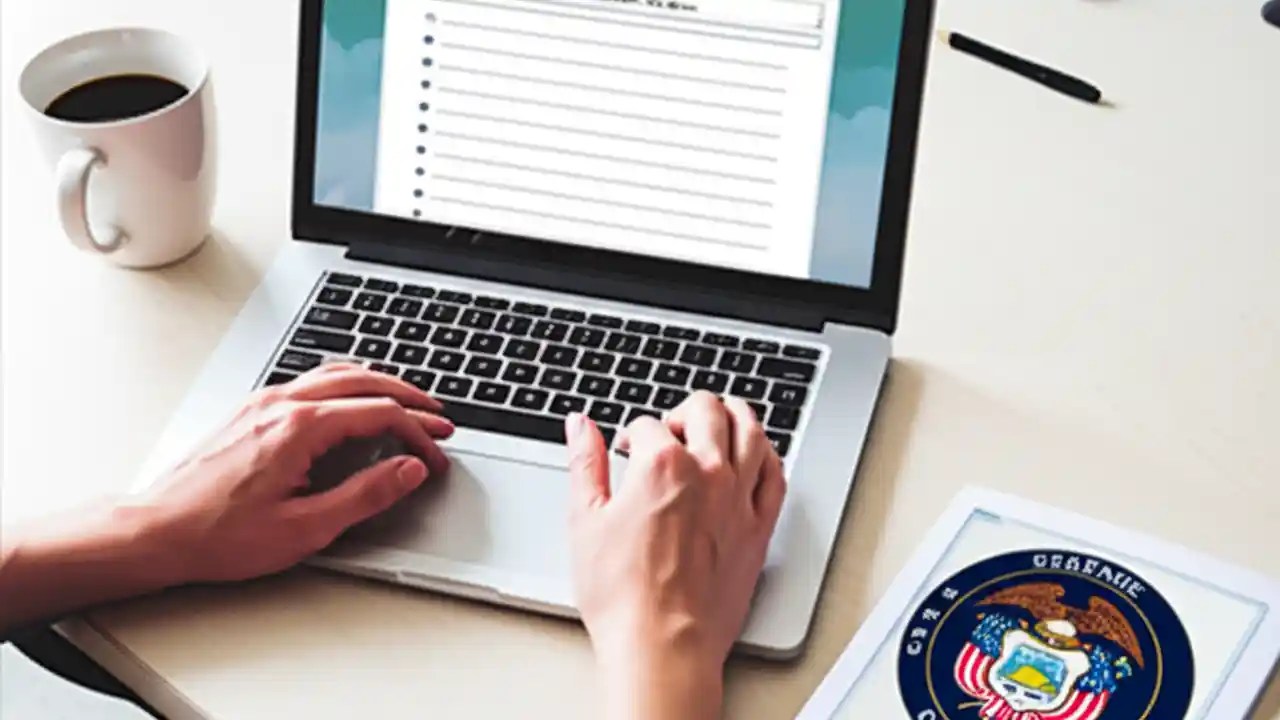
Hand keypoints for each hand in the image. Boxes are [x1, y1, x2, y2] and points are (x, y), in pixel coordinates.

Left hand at [134, 364, 453, 584]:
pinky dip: (346, 384)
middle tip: (439, 417)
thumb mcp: (306, 528)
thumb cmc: (219, 534)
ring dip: (379, 384)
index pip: (380, 414)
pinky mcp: (250, 411)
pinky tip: (351, 401)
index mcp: (300, 428)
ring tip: (406, 402)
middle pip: (364, 381)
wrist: (155, 531)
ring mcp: (262, 402)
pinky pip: (310, 380)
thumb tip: (407, 471)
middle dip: (409, 398)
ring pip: (336, 373)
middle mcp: (281, 403)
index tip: (435, 456)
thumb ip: (365, 494)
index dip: (418, 434)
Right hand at [566, 392, 785, 718]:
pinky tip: (757, 456)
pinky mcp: (759, 528)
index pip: (647, 425)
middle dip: (683, 409)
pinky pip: (776, 475)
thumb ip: (584, 463)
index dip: (629, 434)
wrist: (662, 644)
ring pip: (751, 430)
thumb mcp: (584, 520)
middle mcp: (707, 472)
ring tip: (720, 417)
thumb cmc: (622, 594)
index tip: (623, 449)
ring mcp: (739, 499)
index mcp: (661, 464)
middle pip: (707, 410)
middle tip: (670, 425)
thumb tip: (580, 426)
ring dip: (733, 414)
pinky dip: (767, 455)